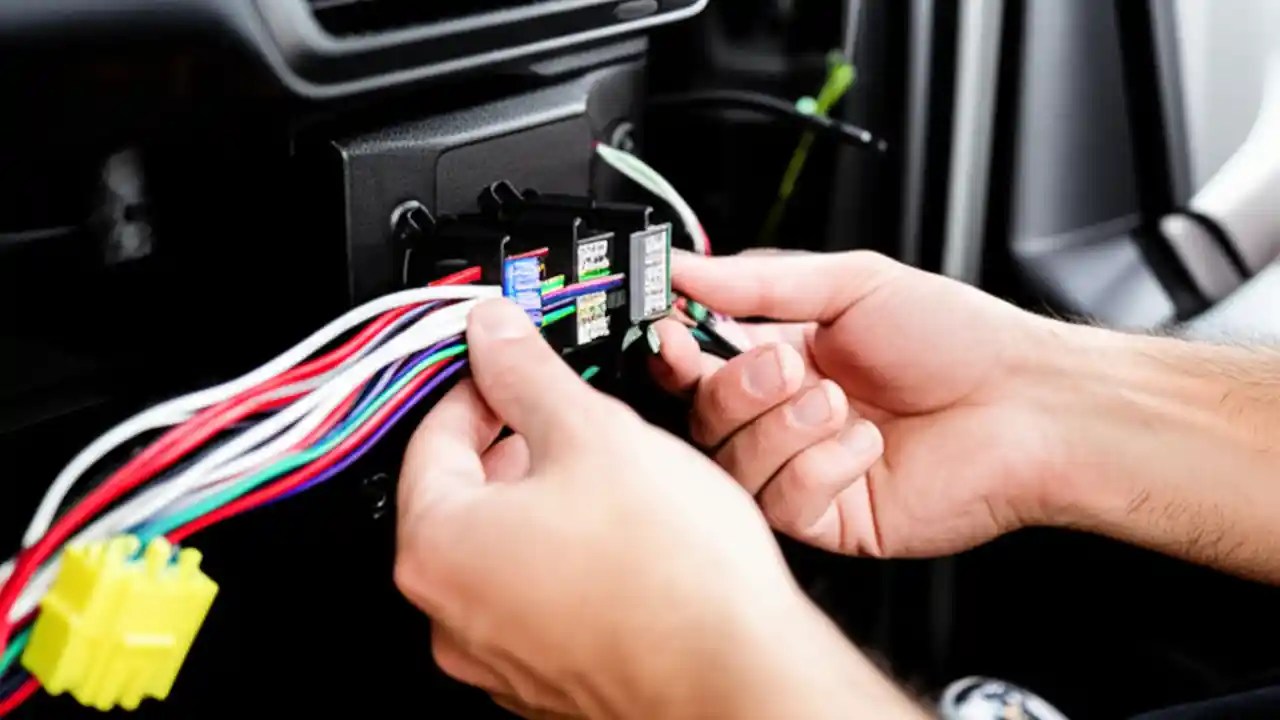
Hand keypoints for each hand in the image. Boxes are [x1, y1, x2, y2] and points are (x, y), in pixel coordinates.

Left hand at [394, 299, 918, 718]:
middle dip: (513, 445)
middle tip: (566, 415)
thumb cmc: (673, 573)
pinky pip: (538, 602)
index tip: (510, 364)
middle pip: (464, 498)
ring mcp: (498, 659)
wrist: (744, 675)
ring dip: (542, 504)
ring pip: (504, 552)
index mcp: (439, 548)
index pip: (432, 437)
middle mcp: (452, 615)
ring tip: (610, 480)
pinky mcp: (548, 682)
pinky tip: (622, 543)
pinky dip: (565, 563)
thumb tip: (495, 335)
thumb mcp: (594, 432)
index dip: (478, 385)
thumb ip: (528, 373)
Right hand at [653, 250, 1065, 557]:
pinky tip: (866, 446)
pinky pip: (783, 504)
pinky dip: (819, 468)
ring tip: (839, 404)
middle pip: (704, 417)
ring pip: (734, 465)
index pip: (697, 362)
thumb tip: (683, 270)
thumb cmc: (959, 340)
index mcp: (783, 357)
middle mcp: (787, 416)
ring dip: (782, 429)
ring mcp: (805, 470)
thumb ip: (760, 282)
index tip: (670, 335)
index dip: (674, 352)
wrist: (1028, 405)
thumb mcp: (853, 283)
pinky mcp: (831, 518)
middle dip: (733, 390)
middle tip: (785, 366)